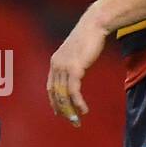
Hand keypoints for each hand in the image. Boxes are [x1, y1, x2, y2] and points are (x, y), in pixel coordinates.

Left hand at [47, 6, 108, 124]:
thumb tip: (77, 72)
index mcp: (55, 62)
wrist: (94, 25)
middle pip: (56, 94)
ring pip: (64, 95)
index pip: (50, 87)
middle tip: (71, 121)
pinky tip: (84, 109)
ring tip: (77, 120)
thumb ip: (74, 63)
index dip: (54, 101)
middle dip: (63, 110)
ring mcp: (64, 66)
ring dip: (70, 110)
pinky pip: (74, 91)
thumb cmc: (89, 37)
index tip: (59, 112)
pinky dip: (78, 102)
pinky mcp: (74, 68)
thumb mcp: (77, 52)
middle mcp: (56, 65)